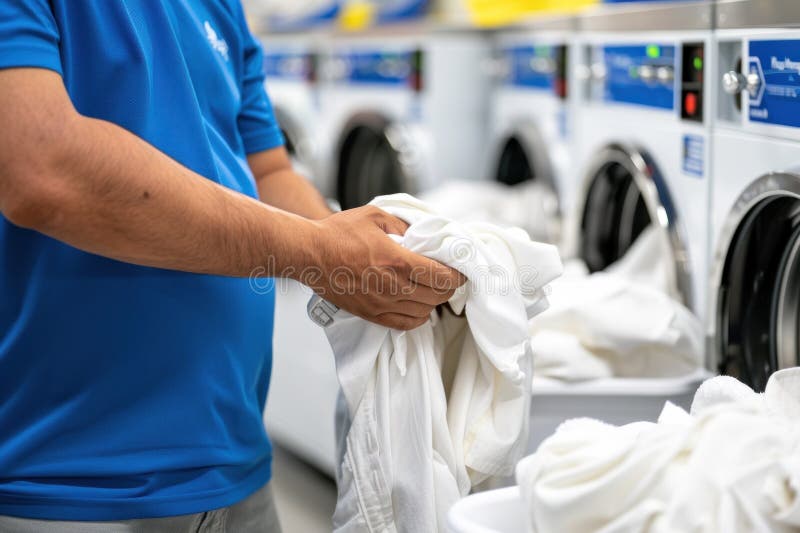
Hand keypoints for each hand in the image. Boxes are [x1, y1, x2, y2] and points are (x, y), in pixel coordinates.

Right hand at [301, 205, 465, 329]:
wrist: (310, 254)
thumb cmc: (340, 232)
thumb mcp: (377, 216)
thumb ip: (406, 226)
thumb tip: (426, 237)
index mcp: (397, 261)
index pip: (443, 276)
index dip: (458, 274)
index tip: (460, 268)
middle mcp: (392, 287)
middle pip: (438, 296)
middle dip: (449, 286)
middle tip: (448, 276)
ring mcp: (382, 304)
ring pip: (425, 312)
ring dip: (434, 301)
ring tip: (432, 288)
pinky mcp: (371, 315)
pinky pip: (406, 325)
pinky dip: (419, 317)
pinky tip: (418, 305)